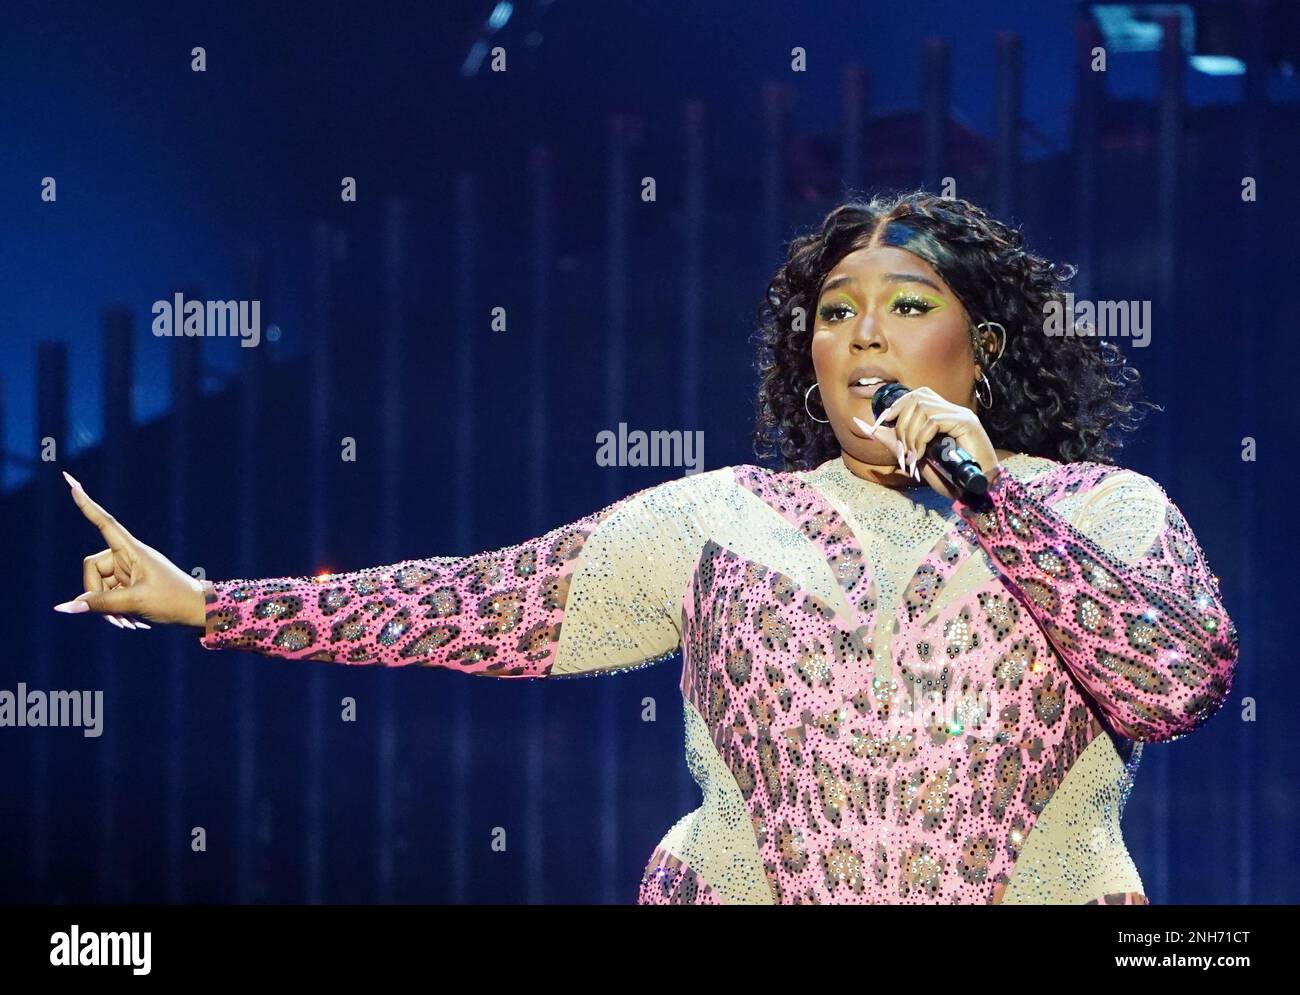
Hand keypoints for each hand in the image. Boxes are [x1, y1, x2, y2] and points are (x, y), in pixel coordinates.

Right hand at [53, 472, 207, 629]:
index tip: (72, 483)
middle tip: (115, 616)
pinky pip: (108, 596)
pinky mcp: (130, 585)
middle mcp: (128, 556)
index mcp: (133, 550)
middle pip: (91, 568)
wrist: (198, 612)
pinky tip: (129, 624)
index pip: (105, 522)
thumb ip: (99, 604)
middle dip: (95, 594)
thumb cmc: (173, 601)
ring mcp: (128, 571)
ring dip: (106, 608)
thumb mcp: (134, 602)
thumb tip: (64, 607)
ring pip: (98, 587)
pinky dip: (114, 611)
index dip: (87, 505)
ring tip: (127, 623)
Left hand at [863, 387, 999, 499]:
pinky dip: (921, 438)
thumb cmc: (947, 477)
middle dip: (901, 424)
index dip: (896, 406)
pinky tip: (922, 455)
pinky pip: (933, 421)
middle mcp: (952, 410)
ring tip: (913, 456)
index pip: (915, 395)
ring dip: (910, 434)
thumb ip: (892, 440)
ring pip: (923, 408)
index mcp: (941, 414)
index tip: (882, 425)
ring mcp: (961, 415)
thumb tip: (865, 427)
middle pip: (916, 398)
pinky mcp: (967, 423)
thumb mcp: (913, 456)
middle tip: (903, 450)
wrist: (972, 493)